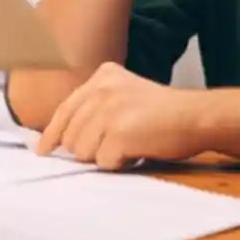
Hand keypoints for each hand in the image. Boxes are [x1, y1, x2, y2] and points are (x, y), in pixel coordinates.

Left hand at [35, 62, 209, 169]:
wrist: (196, 116)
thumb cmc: (166, 113)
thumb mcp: (127, 95)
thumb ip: (98, 108)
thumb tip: (64, 140)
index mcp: (102, 76)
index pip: (65, 109)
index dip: (52, 133)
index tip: (43, 149)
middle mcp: (101, 89)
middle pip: (70, 135)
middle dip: (88, 148)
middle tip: (118, 144)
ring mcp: (108, 110)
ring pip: (82, 151)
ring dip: (105, 156)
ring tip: (131, 144)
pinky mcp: (118, 132)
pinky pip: (102, 162)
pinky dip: (119, 163)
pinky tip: (138, 150)